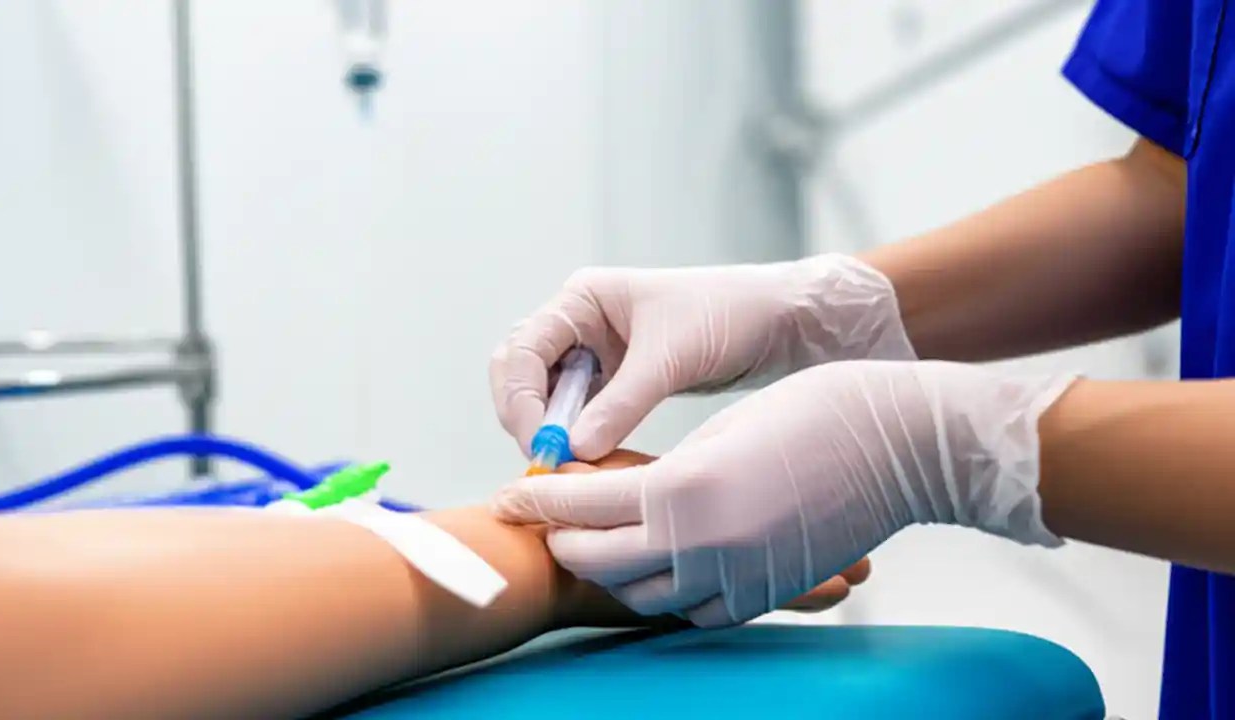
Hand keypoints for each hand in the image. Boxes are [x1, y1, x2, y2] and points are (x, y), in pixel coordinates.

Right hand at [490, 255, 914, 458]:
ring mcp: (594, 352)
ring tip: (569, 470)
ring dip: (549, 432)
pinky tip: (589, 464)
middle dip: (525, 418)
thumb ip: (621, 404)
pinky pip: (577, 412)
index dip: (522, 400)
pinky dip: (575, 438)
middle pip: (520, 373)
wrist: (781, 321)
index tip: (542, 445)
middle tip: (546, 464)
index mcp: (583, 297)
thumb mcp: (671, 358)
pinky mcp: (615, 381)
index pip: (523, 349)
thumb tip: (574, 451)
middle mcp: (579, 321)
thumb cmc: (730, 315)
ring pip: (545, 397)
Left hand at [495, 360, 1073, 626]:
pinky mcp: (763, 596)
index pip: (581, 502)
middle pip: (598, 558)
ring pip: (641, 594)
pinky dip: (665, 592)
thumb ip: (665, 469)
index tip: (505, 499)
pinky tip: (659, 567)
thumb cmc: (813, 414)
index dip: (536, 501)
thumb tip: (625, 490)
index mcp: (683, 488)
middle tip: (545, 524)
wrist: (899, 447)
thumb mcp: (721, 430)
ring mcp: (734, 578)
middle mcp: (700, 543)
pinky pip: (693, 611)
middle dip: (563, 541)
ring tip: (596, 544)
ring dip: (610, 569)